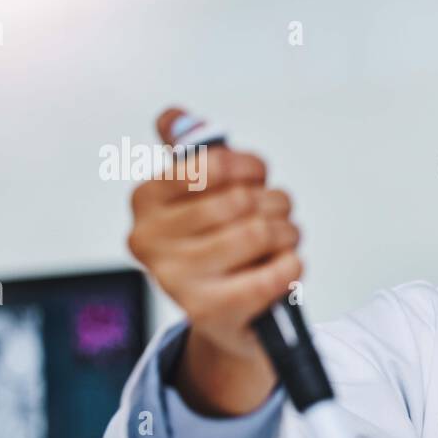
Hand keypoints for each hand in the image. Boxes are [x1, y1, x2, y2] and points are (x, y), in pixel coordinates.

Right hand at [126, 108, 300, 414]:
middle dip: (275, 204)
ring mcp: (176, 280)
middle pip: (241, 200)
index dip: (250, 166)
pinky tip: (285, 266)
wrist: (227, 320)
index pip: (211, 163)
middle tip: (276, 216)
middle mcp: (150, 241)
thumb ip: (191, 154)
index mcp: (145, 201)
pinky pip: (276, 272)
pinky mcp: (211, 312)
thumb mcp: (199, 198)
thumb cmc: (218, 248)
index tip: (258, 176)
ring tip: (282, 241)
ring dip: (288, 233)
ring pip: (261, 232)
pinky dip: (292, 264)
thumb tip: (174, 117)